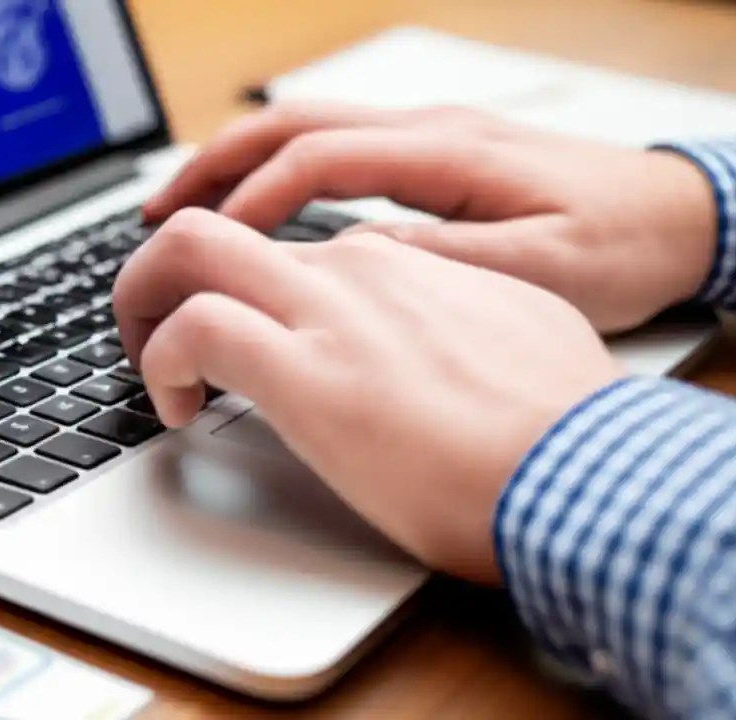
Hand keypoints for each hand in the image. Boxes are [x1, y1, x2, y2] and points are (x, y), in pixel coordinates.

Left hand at [112, 209, 624, 583]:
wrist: (592, 474)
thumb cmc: (564, 432)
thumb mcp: (514, 342)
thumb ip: (460, 325)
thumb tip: (442, 347)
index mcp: (403, 270)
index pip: (285, 255)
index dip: (240, 300)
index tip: (233, 348)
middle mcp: (357, 273)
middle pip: (215, 227)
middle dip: (155, 274)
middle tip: (148, 333)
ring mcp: (330, 314)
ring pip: (189, 249)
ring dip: (143, 307)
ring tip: (152, 373)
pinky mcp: (310, 375)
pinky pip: (195, 330)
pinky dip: (163, 362)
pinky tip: (179, 409)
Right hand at [144, 104, 717, 332]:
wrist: (678, 215)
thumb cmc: (620, 245)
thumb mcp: (539, 270)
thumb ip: (444, 263)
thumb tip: (356, 264)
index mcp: (446, 154)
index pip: (316, 161)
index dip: (251, 205)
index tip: (207, 253)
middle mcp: (428, 131)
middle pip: (292, 124)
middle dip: (213, 164)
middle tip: (154, 213)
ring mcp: (428, 136)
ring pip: (306, 128)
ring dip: (236, 162)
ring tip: (183, 207)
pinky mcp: (433, 155)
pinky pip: (333, 147)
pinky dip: (277, 170)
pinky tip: (258, 206)